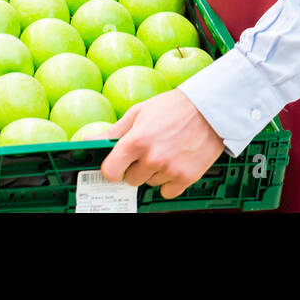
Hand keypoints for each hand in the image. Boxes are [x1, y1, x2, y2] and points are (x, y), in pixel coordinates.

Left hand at [99, 90, 223, 198]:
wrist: (209, 109)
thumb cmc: (172, 107)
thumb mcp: (139, 112)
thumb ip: (115, 131)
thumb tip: (90, 141)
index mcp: (136, 141)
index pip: (110, 172)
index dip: (112, 169)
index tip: (117, 165)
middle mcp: (152, 158)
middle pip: (131, 179)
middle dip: (136, 167)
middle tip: (149, 150)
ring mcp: (170, 170)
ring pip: (150, 183)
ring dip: (155, 172)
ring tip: (167, 150)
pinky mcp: (187, 177)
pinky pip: (168, 191)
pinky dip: (170, 181)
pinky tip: (176, 162)